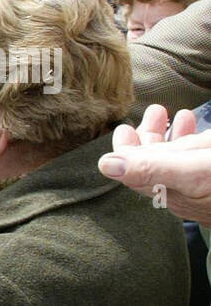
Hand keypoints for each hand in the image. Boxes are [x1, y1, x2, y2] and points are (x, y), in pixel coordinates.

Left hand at [98, 105, 210, 223]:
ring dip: (178, 136)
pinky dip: (197, 144)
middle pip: (158, 162)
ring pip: (182, 161)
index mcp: (170, 190)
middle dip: (153, 135)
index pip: (135, 169)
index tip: (125, 129)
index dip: (127, 148)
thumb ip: (152, 168)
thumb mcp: (194, 172)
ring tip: (182, 115)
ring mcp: (202, 190)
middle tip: (156, 112)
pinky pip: (200, 163)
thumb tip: (106, 165)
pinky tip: (203, 133)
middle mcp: (183, 193)